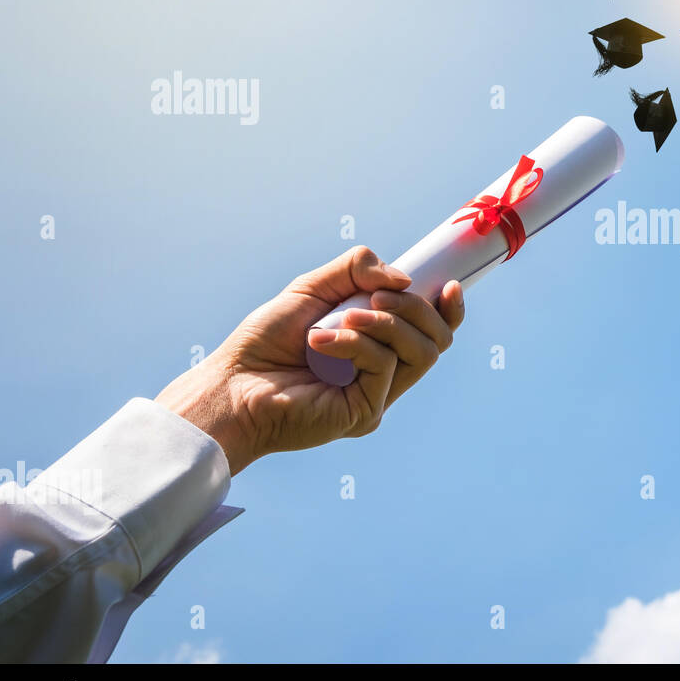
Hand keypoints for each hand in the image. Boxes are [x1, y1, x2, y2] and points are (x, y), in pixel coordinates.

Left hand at [156, 246, 464, 474]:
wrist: (231, 384)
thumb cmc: (265, 342)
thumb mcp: (313, 288)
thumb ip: (357, 269)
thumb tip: (405, 279)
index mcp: (378, 346)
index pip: (433, 331)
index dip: (448, 310)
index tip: (447, 285)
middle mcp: (385, 374)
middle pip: (437, 339)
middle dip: (414, 308)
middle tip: (375, 297)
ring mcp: (379, 395)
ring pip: (421, 352)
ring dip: (386, 323)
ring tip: (344, 317)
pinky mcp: (367, 411)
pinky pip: (385, 364)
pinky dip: (354, 342)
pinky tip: (319, 343)